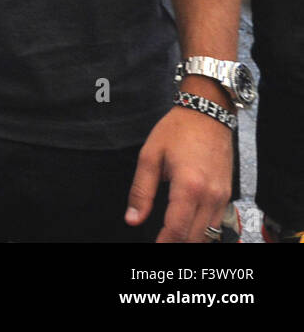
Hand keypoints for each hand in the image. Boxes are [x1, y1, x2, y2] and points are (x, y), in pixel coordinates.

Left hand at [125, 105, 231, 241]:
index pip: (177, 229)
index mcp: (189, 187)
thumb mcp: (150, 156)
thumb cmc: (176, 130)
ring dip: (191, 240)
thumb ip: (141, 191)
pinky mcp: (227, 194)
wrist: (208, 113)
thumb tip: (132, 219)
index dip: (164, 243)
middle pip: (196, 238)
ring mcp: (223, 197)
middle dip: (177, 244)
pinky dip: (203, 231)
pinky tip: (188, 228)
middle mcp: (210, 196)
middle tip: (160, 244)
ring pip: (210, 234)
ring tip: (171, 238)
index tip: (153, 247)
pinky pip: (217, 222)